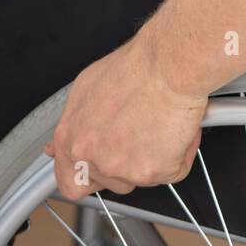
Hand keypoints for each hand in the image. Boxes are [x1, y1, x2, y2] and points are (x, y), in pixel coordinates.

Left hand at [44, 35, 207, 200]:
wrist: (167, 64)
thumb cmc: (134, 67)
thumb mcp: (86, 88)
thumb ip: (75, 123)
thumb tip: (64, 141)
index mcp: (71, 138)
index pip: (70, 181)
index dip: (89, 177)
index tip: (100, 169)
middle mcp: (91, 157)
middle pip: (109, 181)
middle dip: (127, 163)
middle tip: (140, 135)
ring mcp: (120, 169)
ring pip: (139, 178)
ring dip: (153, 158)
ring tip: (159, 123)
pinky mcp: (151, 173)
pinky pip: (172, 170)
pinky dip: (180, 152)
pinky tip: (176, 127)